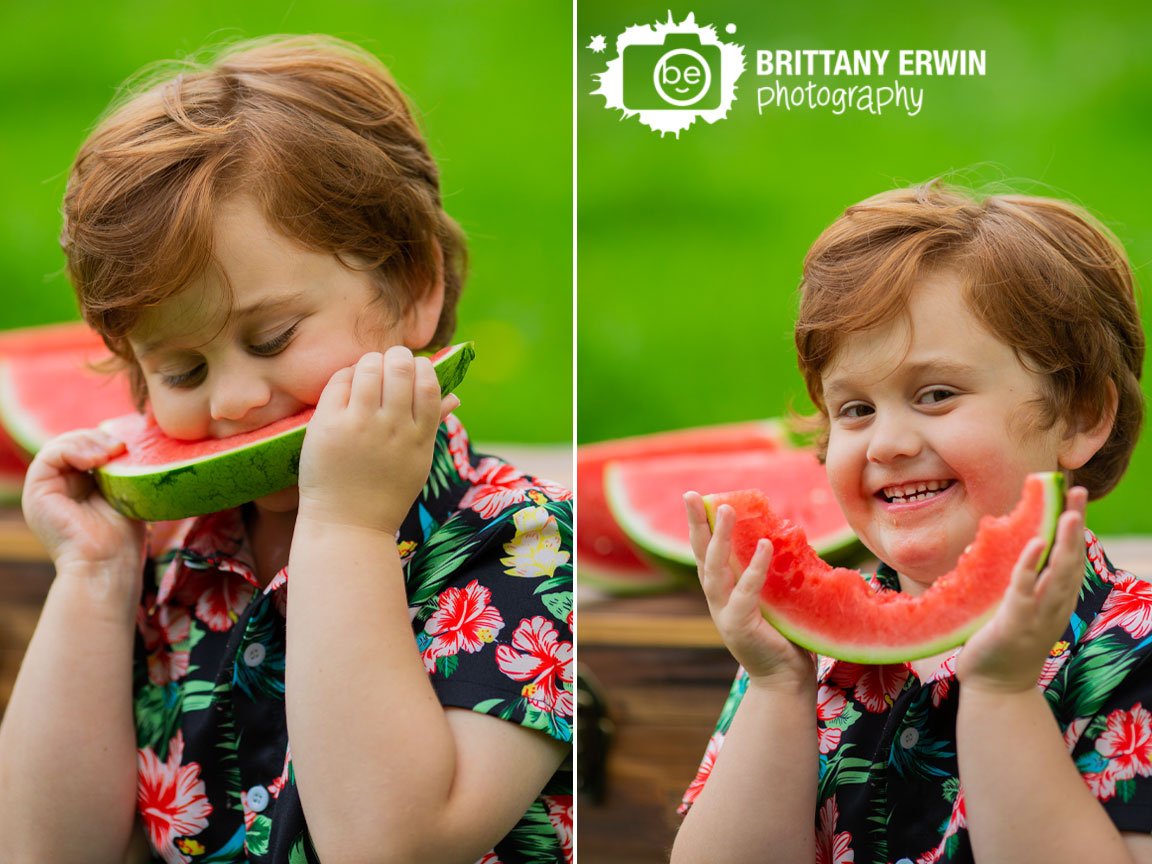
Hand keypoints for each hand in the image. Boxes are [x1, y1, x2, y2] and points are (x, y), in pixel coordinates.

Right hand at [22, 428, 144, 575]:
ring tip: (110, 453)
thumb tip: (123, 440)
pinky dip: (73, 450)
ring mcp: (45, 489)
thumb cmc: (123, 536)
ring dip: (87, 442)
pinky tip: (94, 460)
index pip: (86, 447)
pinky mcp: (36, 492)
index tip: (128, 446)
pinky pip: (49, 456)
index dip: (105, 439)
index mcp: (79, 485)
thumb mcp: (124, 492)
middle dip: (97, 437)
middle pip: (72, 442)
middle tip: (121, 446)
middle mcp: (59, 486)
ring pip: (60, 445)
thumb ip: (118, 468)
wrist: (108, 563)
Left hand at [297, 347, 458, 534]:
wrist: (348, 526)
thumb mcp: (419, 461)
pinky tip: (346, 388)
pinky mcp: (330, 426)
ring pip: (369, 368)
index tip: (411, 371)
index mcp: (420, 436)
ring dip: (368, 363)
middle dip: (395, 357)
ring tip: (365, 374)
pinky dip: (345, 377)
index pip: (428, 382)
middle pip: (400, 367)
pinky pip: (339, 382)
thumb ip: (434, 424)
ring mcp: (361, 426)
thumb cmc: (386, 494)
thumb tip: (456, 397)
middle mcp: (394, 427)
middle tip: (387, 363)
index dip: (420, 367)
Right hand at [685, 492, 814, 690]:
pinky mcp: (740, 625)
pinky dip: (755, 567)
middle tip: (691, 494)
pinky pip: (747, 591)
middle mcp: (717, 600)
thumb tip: (778, 537)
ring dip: (720, 537)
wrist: (785, 680)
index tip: (695, 498)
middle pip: (700, 555)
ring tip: (725, 508)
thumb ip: (767, 575)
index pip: (705, 553)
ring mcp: (724, 613)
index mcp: (722, 592)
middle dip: (696, 524)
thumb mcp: (771, 598)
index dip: (699, 526)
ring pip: (715, 569)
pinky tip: (766, 545)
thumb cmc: (783, 637)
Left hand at [957, 486, 1088, 693]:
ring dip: (1064, 542)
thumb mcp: (1015, 606)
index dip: (1075, 526)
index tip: (1076, 496)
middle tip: (1079, 491)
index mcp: (1055, 599)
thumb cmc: (1003, 644)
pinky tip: (1034, 544)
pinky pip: (1024, 588)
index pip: (1070, 556)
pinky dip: (1030, 565)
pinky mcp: (1015, 621)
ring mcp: (1037, 614)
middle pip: (1071, 558)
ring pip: (1057, 573)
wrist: (997, 688)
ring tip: (1068, 512)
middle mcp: (1053, 604)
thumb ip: (1018, 580)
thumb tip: (1010, 546)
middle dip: (1076, 524)